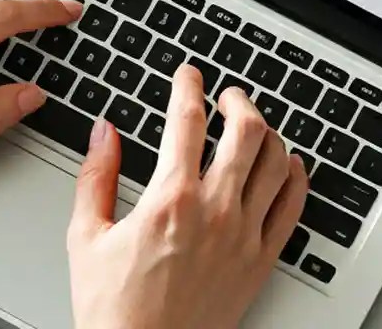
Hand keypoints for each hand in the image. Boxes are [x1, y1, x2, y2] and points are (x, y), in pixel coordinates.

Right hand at [68, 66, 307, 328]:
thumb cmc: (114, 311)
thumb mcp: (86, 238)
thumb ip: (96, 177)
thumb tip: (104, 133)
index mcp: (170, 201)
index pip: (187, 121)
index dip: (189, 87)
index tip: (189, 76)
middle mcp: (215, 212)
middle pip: (246, 131)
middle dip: (238, 101)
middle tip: (227, 95)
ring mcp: (244, 235)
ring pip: (276, 162)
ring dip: (268, 133)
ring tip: (253, 126)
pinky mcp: (262, 259)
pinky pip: (292, 205)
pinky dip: (294, 176)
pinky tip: (287, 164)